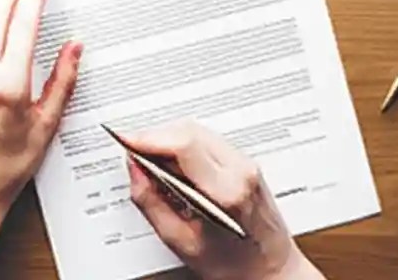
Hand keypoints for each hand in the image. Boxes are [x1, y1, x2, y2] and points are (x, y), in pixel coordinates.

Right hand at [126, 121, 325, 279]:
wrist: (271, 271)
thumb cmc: (234, 266)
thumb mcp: (183, 242)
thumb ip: (152, 202)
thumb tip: (134, 169)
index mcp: (227, 192)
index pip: (183, 144)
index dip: (148, 137)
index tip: (125, 139)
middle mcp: (242, 170)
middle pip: (189, 131)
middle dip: (154, 136)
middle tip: (132, 152)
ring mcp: (247, 163)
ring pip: (197, 130)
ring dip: (168, 139)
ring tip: (149, 161)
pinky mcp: (245, 161)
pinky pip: (207, 139)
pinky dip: (183, 144)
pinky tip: (172, 164)